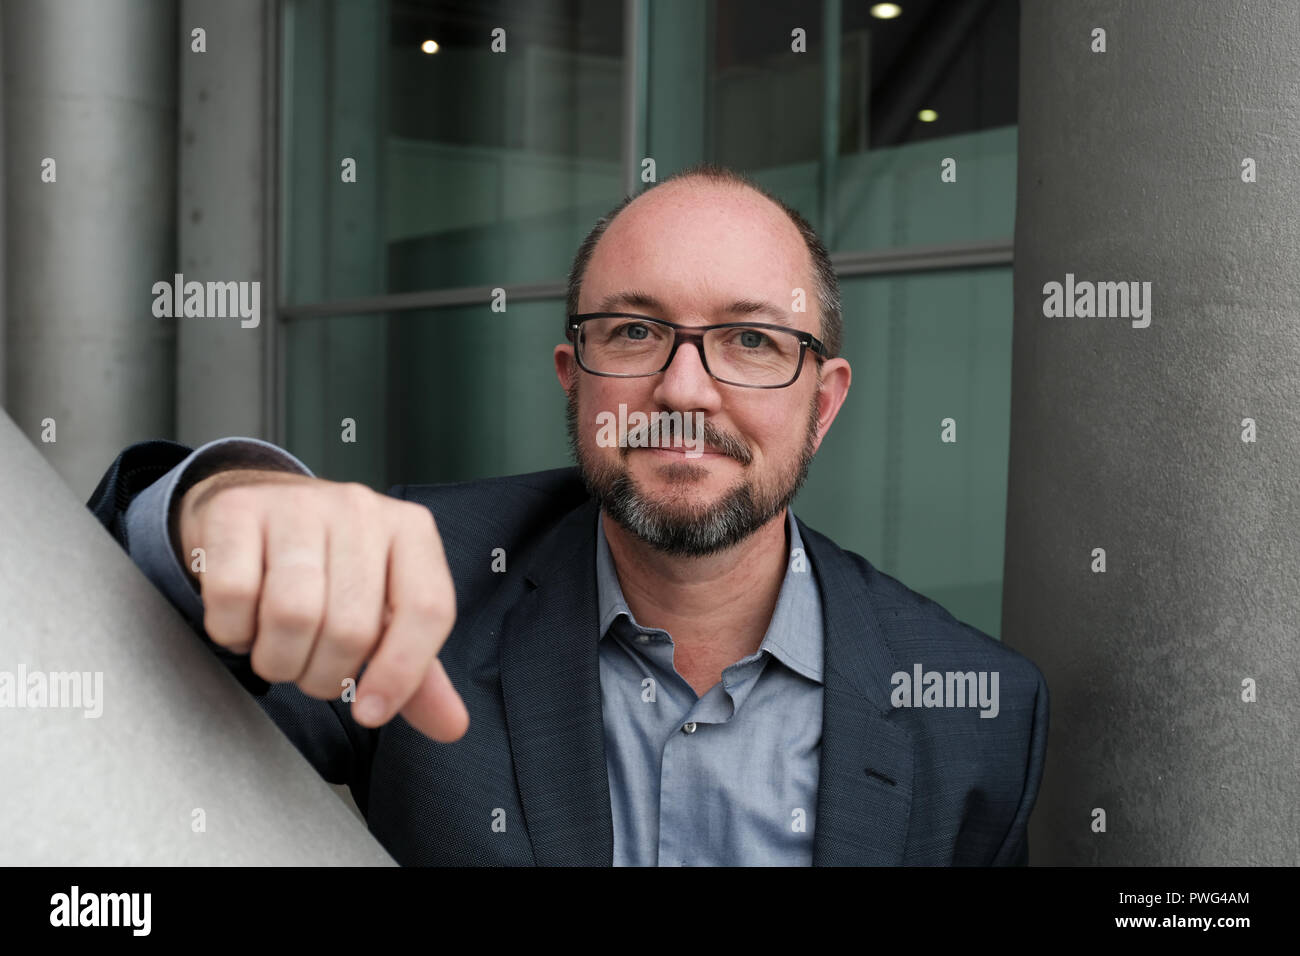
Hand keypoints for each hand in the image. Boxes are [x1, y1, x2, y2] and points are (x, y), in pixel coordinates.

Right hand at [177, 469, 467, 741]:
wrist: (258, 507)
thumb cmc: (328, 568)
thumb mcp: (382, 611)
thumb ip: (416, 671)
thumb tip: (451, 725)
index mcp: (410, 532)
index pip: (428, 609)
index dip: (401, 673)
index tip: (370, 711)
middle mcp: (360, 510)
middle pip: (352, 627)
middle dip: (322, 676)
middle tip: (308, 669)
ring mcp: (297, 506)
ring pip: (293, 614)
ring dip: (277, 659)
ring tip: (276, 649)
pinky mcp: (236, 511)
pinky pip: (233, 596)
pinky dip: (233, 631)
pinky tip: (243, 621)